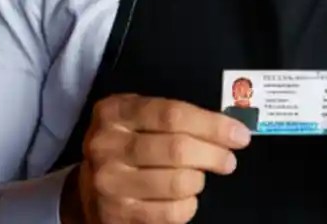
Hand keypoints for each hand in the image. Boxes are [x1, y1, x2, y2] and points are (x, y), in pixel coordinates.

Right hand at [67, 94, 252, 223]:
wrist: (87, 188)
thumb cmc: (125, 145)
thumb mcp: (137, 118)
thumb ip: (173, 117)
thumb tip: (228, 128)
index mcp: (114, 112)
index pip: (173, 114)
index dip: (212, 125)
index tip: (239, 134)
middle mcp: (107, 145)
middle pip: (178, 149)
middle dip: (214, 154)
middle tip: (228, 160)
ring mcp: (110, 183)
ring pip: (178, 182)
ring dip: (198, 180)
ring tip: (198, 178)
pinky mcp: (117, 215)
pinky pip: (171, 213)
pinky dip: (188, 206)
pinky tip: (185, 199)